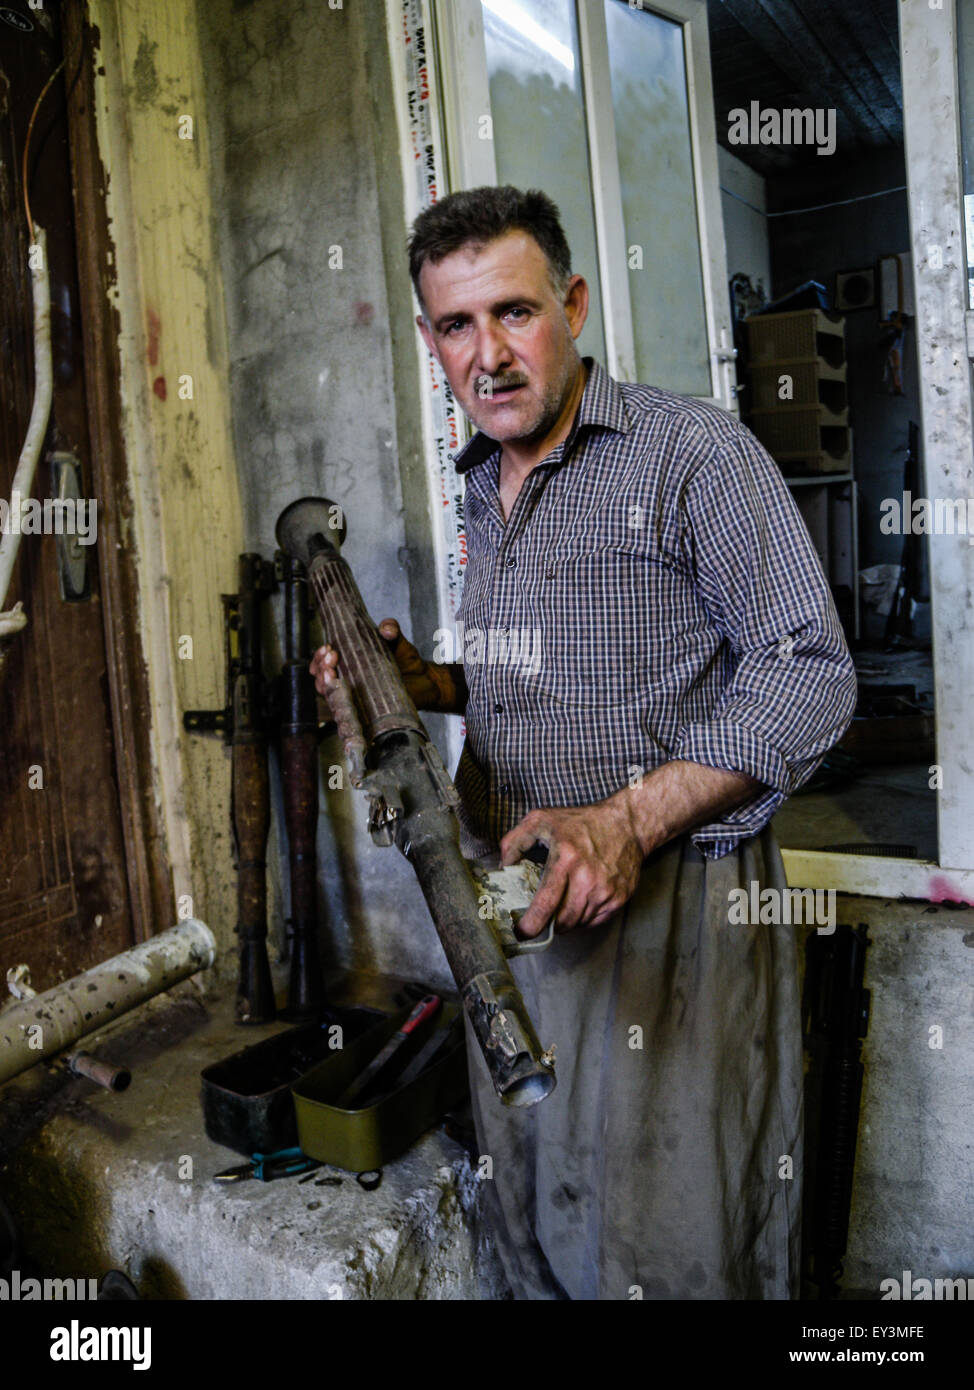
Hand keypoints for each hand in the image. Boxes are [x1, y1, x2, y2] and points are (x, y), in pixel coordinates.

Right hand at [309, 618, 463, 713]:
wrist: (426, 681)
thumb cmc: (408, 662)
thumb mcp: (398, 641)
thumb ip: (392, 629)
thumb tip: (386, 628)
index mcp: (350, 663)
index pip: (324, 662)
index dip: (320, 657)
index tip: (328, 649)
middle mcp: (349, 680)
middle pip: (322, 678)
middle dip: (320, 667)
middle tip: (331, 659)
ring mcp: (355, 697)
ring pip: (329, 694)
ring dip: (325, 683)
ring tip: (333, 673)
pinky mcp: (364, 711)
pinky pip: (344, 712)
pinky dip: (338, 704)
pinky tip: (341, 694)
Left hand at [499, 798, 644, 936]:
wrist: (627, 824)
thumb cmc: (582, 822)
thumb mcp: (541, 819)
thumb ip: (515, 841)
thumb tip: (504, 867)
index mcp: (566, 858)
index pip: (545, 903)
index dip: (531, 925)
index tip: (521, 932)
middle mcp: (588, 877)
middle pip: (563, 920)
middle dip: (548, 925)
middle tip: (540, 919)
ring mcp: (606, 890)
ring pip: (579, 923)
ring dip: (566, 920)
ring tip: (562, 903)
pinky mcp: (620, 897)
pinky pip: (595, 921)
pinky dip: (584, 917)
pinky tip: (580, 900)